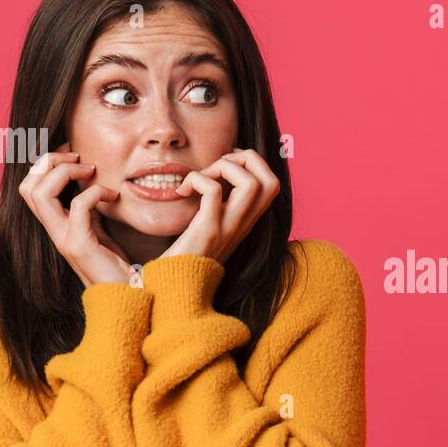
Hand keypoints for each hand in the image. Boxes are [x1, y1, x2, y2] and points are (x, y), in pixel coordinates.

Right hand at [18, 142, 133, 287]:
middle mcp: (54, 231)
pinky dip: (95, 192)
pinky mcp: (80, 245)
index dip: (46, 163)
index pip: (31, 187)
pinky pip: (78, 207)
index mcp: (56, 224)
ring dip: (62, 171)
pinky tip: (113, 195)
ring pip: (39, 193)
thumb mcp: (99, 229)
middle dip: (48, 161)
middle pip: (27, 186)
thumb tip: (94, 184)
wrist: (129, 294)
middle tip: (78, 157)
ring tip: (89, 168)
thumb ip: (91, 209)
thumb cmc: (118, 264)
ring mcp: (64, 238)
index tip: (74, 153)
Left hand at [159, 147, 279, 264]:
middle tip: (218, 165)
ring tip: (203, 175)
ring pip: (251, 183)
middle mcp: (244, 224)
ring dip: (225, 166)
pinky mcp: (208, 231)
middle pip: (271, 180)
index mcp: (246, 221)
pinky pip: (213, 191)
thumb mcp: (212, 228)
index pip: (272, 184)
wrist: (174, 288)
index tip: (225, 164)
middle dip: (247, 158)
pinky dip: (197, 179)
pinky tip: (182, 190)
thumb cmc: (186, 258)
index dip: (253, 163)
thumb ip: (219, 207)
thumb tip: (212, 179)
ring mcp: (229, 228)